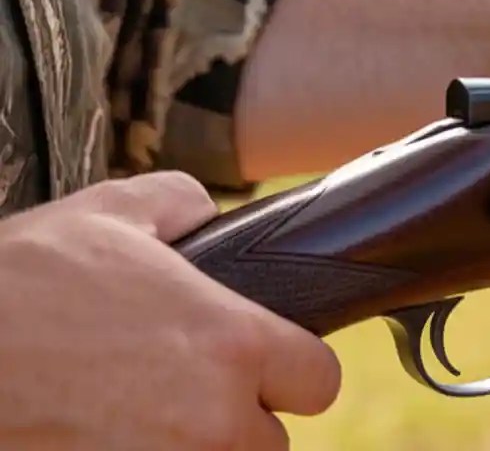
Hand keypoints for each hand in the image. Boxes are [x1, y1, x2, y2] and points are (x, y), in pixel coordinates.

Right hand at [0, 172, 339, 450]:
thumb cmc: (16, 285)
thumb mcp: (105, 213)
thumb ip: (180, 202)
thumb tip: (206, 213)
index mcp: (232, 344)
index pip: (320, 381)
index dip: (293, 368)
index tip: (263, 360)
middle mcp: (213, 420)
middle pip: (269, 440)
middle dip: (237, 417)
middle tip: (183, 387)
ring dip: (194, 447)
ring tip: (139, 414)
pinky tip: (101, 434)